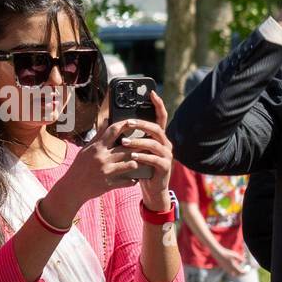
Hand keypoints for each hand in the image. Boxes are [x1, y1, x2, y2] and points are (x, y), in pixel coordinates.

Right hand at [41, 118, 152, 226]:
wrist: (72, 188)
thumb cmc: (79, 167)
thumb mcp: (86, 149)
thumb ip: (98, 136)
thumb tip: (106, 121)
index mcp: (97, 148)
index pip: (113, 131)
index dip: (125, 124)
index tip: (134, 122)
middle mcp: (102, 158)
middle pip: (127, 148)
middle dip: (138, 145)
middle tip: (148, 143)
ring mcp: (106, 172)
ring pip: (130, 164)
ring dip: (138, 162)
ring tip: (143, 160)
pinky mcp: (109, 184)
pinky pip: (127, 181)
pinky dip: (133, 180)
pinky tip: (136, 178)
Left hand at [125, 91, 172, 209]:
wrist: (152, 189)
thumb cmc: (141, 167)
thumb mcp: (136, 150)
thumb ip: (131, 137)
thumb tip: (113, 122)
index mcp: (159, 136)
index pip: (161, 116)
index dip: (158, 104)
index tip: (152, 92)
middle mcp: (166, 143)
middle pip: (156, 128)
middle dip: (142, 124)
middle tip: (128, 122)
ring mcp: (167, 155)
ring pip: (154, 143)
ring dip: (138, 141)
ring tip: (125, 142)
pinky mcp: (165, 167)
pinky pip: (154, 159)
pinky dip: (143, 157)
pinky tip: (133, 157)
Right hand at [216, 247, 245, 276]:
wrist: (218, 254)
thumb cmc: (227, 253)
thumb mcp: (235, 255)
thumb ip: (241, 259)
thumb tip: (245, 261)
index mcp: (233, 266)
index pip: (241, 272)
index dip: (245, 272)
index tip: (248, 269)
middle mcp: (230, 270)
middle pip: (238, 275)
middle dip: (242, 274)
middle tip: (245, 271)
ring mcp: (227, 270)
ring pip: (234, 275)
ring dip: (238, 274)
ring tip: (240, 270)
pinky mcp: (224, 269)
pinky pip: (230, 273)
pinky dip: (234, 272)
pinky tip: (235, 268)